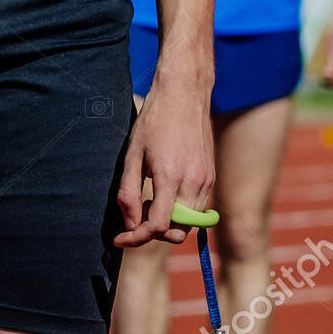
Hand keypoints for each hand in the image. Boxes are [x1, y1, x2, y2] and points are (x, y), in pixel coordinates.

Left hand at [114, 76, 213, 247]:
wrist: (185, 94)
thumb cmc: (155, 120)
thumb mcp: (132, 155)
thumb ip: (128, 193)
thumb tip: (129, 224)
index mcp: (170, 176)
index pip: (157, 226)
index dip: (136, 238)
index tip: (121, 239)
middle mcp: (193, 182)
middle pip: (177, 231)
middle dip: (154, 233)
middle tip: (136, 216)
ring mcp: (206, 181)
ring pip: (190, 224)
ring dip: (169, 223)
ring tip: (150, 201)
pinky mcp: (211, 177)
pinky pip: (198, 210)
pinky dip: (181, 212)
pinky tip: (165, 193)